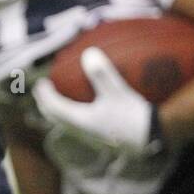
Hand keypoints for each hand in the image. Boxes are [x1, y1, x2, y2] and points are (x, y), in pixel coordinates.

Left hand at [33, 47, 161, 154]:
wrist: (152, 140)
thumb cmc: (133, 116)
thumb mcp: (118, 92)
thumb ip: (102, 74)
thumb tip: (88, 53)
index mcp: (80, 120)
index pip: (54, 107)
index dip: (45, 95)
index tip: (41, 84)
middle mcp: (82, 130)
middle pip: (56, 118)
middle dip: (47, 104)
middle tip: (44, 91)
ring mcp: (92, 135)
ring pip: (67, 123)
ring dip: (59, 110)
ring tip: (61, 99)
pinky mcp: (103, 137)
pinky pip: (80, 124)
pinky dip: (75, 114)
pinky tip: (88, 107)